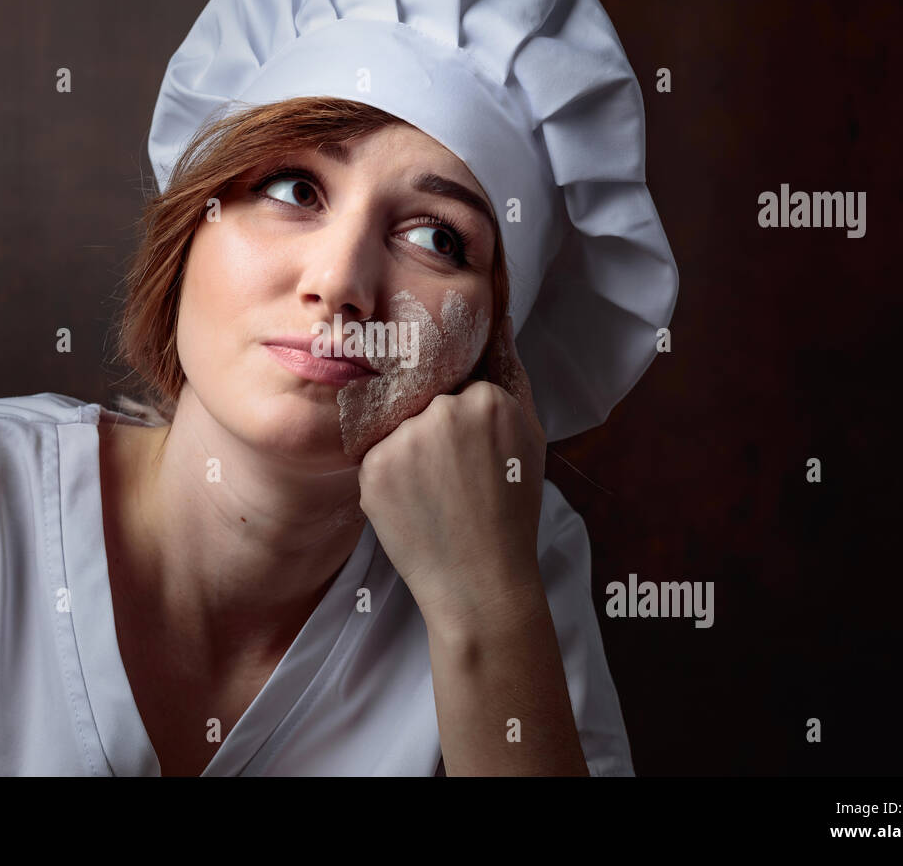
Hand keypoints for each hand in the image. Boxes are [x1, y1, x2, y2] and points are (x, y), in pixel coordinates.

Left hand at [357, 316, 547, 632]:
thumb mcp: (529, 437)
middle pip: (426, 402)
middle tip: (452, 479)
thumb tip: (498, 321)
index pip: (459, 386)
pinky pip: (375, 455)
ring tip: (434, 494)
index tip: (472, 454)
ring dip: (409, 453)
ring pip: (397, 427)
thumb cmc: (511, 510)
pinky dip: (389, 477)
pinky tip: (414, 505)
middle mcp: (441, 411)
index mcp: (485, 399)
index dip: (464, 420)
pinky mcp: (373, 469)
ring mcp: (404, 440)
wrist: (481, 581)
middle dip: (435, 433)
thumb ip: (510, 374)